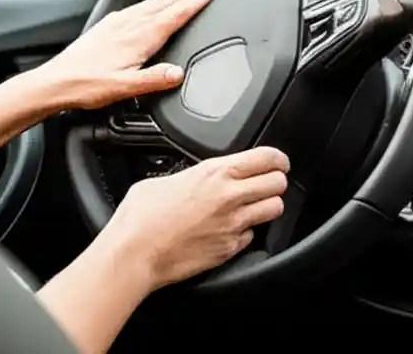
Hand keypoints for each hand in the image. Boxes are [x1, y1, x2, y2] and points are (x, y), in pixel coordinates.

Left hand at [35, 0, 227, 109]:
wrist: (55, 82)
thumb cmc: (86, 85)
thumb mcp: (124, 88)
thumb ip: (154, 79)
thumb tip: (178, 73)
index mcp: (140, 36)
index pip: (179, 12)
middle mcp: (130, 24)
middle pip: (168, 2)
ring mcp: (118, 23)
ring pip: (153, 2)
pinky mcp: (107, 26)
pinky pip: (137, 7)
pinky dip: (152, 2)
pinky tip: (149, 6)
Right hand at [99, 147, 290, 291]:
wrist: (133, 255)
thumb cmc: (139, 218)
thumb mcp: (162, 181)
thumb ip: (189, 176)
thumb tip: (194, 178)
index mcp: (215, 173)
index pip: (267, 157)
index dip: (278, 159)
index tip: (278, 162)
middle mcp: (230, 196)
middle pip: (279, 183)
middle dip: (276, 182)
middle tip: (267, 184)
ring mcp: (233, 224)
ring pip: (275, 209)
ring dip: (268, 206)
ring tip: (255, 207)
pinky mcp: (230, 249)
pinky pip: (252, 236)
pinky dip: (246, 233)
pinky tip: (231, 231)